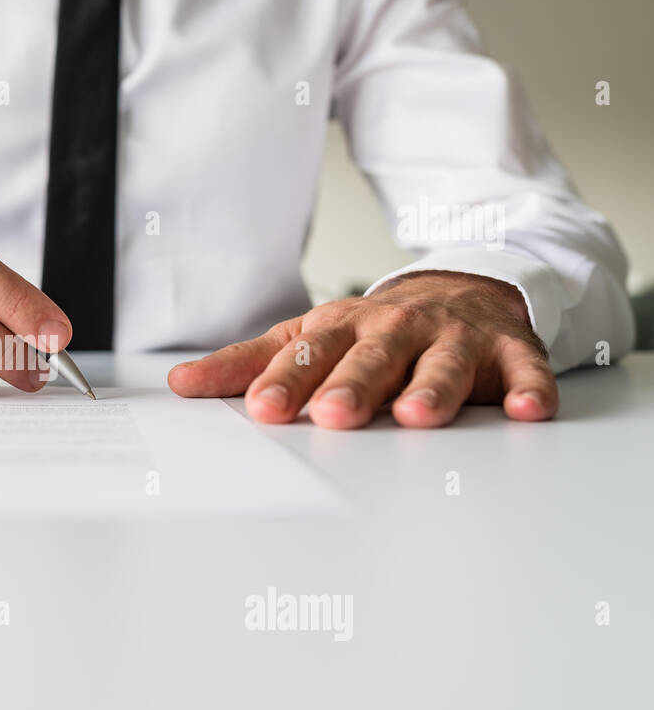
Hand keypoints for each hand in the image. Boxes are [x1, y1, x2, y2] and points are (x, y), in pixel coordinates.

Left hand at [167, 271, 556, 427]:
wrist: (457, 292)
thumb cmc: (372, 331)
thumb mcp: (306, 339)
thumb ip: (247, 366)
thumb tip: (180, 384)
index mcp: (341, 330)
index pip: (307, 355)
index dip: (285, 381)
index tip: (262, 409)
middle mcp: (395, 330)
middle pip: (371, 358)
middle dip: (352, 386)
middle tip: (332, 415)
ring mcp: (453, 337)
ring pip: (442, 364)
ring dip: (432, 388)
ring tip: (416, 417)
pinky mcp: (508, 349)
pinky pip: (522, 368)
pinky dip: (529, 386)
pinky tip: (529, 409)